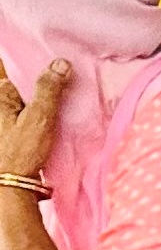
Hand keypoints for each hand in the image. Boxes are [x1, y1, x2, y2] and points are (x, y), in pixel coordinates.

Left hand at [0, 58, 68, 178]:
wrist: (9, 187)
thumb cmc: (21, 152)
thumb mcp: (40, 118)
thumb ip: (50, 89)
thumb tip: (60, 62)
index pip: (22, 78)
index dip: (43, 81)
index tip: (63, 85)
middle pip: (25, 95)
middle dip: (43, 98)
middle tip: (65, 104)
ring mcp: (3, 125)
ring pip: (27, 111)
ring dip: (43, 114)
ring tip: (59, 121)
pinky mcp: (8, 140)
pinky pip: (27, 125)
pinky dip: (39, 127)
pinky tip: (50, 135)